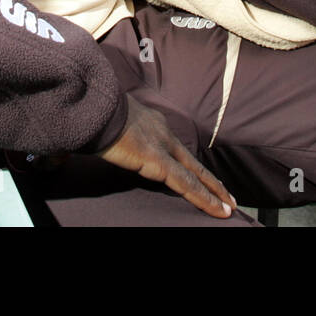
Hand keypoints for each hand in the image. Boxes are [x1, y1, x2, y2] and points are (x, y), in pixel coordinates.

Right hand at [96, 96, 236, 217]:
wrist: (92, 105)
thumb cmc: (92, 113)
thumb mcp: (105, 124)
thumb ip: (108, 137)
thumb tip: (87, 149)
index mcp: (150, 122)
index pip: (174, 146)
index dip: (186, 161)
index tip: (195, 171)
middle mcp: (162, 132)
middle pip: (191, 161)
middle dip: (209, 179)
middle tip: (226, 194)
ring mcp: (162, 146)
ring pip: (195, 174)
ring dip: (213, 191)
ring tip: (228, 206)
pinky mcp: (159, 160)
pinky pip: (187, 184)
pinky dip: (204, 198)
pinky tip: (218, 210)